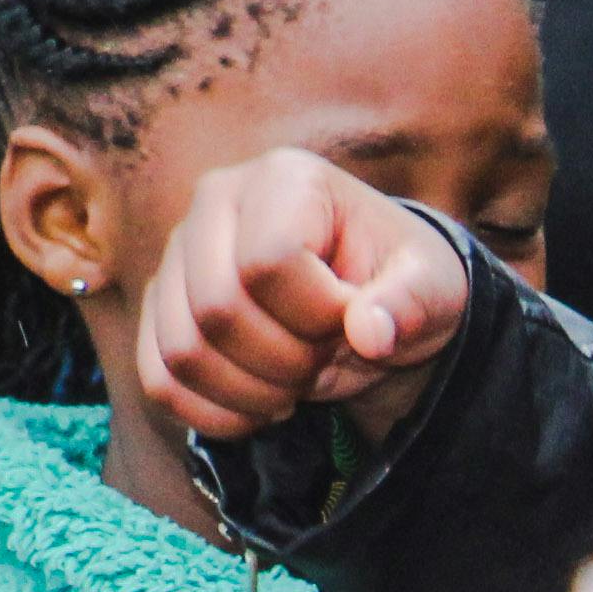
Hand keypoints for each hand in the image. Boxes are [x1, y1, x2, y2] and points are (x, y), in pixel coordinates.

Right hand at [137, 147, 475, 439]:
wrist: (364, 297)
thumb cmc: (399, 279)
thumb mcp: (433, 286)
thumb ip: (413, 303)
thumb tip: (371, 335)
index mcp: (284, 179)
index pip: (266, 261)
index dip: (317, 314)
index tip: (354, 319)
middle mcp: (214, 201)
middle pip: (216, 309)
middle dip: (285, 361)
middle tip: (324, 359)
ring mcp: (177, 253)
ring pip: (182, 350)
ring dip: (251, 392)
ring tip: (295, 384)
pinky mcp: (160, 303)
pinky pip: (159, 378)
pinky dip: (213, 412)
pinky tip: (258, 407)